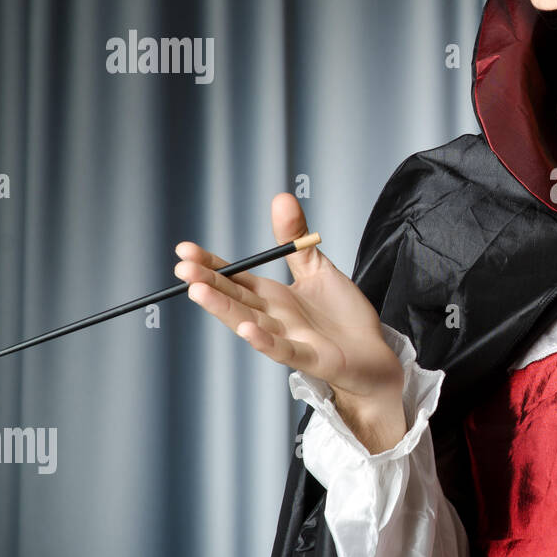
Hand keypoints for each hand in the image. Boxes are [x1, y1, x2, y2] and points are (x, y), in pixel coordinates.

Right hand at [174, 193, 406, 450]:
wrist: (374, 353)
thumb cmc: (344, 317)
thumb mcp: (318, 269)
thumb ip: (295, 239)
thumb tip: (281, 198)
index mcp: (273, 296)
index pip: (235, 278)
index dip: (211, 265)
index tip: (184, 250)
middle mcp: (274, 318)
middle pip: (236, 299)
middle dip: (209, 283)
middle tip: (182, 269)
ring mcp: (289, 339)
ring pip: (251, 323)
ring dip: (225, 309)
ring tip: (199, 292)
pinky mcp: (310, 357)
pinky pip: (284, 350)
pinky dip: (265, 341)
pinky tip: (248, 329)